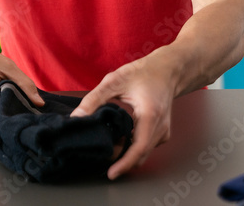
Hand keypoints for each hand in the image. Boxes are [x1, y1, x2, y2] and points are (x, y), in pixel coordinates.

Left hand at [70, 57, 176, 178]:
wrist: (167, 70)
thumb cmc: (143, 73)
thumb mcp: (114, 81)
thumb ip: (93, 100)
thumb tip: (76, 118)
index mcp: (150, 114)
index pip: (139, 147)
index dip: (125, 163)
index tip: (111, 173)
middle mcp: (161, 126)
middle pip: (141, 154)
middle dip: (121, 160)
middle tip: (102, 155)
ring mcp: (164, 131)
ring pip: (144, 153)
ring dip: (127, 153)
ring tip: (110, 144)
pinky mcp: (163, 133)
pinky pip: (147, 147)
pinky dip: (134, 148)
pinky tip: (122, 138)